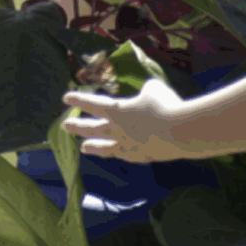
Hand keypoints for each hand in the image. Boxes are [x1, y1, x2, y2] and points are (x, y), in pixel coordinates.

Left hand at [62, 74, 193, 162]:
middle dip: (78, 127)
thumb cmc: (165, 105)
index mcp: (119, 111)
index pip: (94, 104)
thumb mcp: (155, 89)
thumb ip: (147, 90)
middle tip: (65, 127)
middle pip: (94, 128)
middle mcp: (120, 130)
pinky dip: (123, 154)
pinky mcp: (144, 156)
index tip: (65, 99)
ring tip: (83, 149)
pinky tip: (120, 156)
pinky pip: (128, 156)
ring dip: (94, 148)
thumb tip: (148, 91)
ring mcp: (130, 146)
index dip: (80, 100)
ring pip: (107, 147)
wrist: (181, 132)